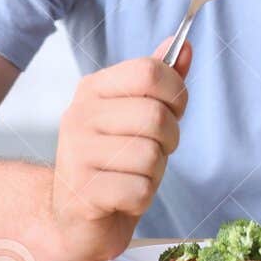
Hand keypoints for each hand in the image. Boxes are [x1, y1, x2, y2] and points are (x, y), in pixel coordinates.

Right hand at [44, 38, 189, 260]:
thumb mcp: (138, 114)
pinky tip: (122, 198)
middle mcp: (79, 115)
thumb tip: (186, 46)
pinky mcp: (82, 193)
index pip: (149, 71)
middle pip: (156, 116)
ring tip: (133, 175)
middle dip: (169, 139)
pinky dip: (141, 199)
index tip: (173, 110)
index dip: (176, 92)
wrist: (74, 214)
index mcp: (93, 88)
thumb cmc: (114, 160)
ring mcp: (76, 154)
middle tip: (152, 151)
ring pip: (150, 156)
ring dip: (155, 173)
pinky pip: (140, 191)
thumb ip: (161, 81)